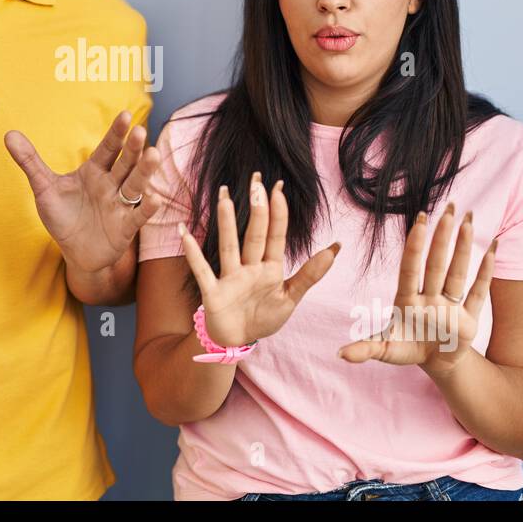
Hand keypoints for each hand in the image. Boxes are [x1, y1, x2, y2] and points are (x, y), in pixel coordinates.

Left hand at [4, 111, 162, 274]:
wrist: (75, 253)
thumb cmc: (62, 217)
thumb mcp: (44, 188)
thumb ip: (30, 162)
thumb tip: (8, 134)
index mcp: (94, 170)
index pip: (108, 148)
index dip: (116, 133)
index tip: (126, 115)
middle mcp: (111, 184)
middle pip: (125, 163)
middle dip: (133, 148)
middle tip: (141, 131)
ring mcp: (120, 205)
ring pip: (135, 185)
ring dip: (145, 171)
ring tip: (154, 154)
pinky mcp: (125, 227)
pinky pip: (138, 216)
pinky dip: (148, 208)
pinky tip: (155, 198)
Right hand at [177, 172, 339, 348]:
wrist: (238, 341)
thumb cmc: (263, 316)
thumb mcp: (291, 297)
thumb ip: (311, 273)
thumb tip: (336, 246)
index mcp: (270, 268)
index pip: (275, 236)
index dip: (278, 213)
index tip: (278, 187)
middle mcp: (249, 267)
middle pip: (254, 235)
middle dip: (256, 209)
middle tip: (256, 180)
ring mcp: (230, 278)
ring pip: (229, 246)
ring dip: (226, 223)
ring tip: (224, 197)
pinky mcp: (213, 292)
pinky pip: (202, 270)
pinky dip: (193, 253)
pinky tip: (186, 232)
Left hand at [336, 202, 495, 374]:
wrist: (435, 363)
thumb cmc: (407, 348)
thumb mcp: (386, 350)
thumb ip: (366, 349)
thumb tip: (339, 355)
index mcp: (407, 301)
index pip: (411, 269)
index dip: (415, 247)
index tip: (419, 222)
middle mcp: (430, 297)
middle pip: (437, 264)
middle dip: (442, 237)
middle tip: (449, 209)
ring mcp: (450, 305)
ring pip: (458, 271)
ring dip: (464, 248)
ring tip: (467, 220)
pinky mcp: (470, 318)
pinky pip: (479, 292)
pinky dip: (486, 272)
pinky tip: (492, 248)